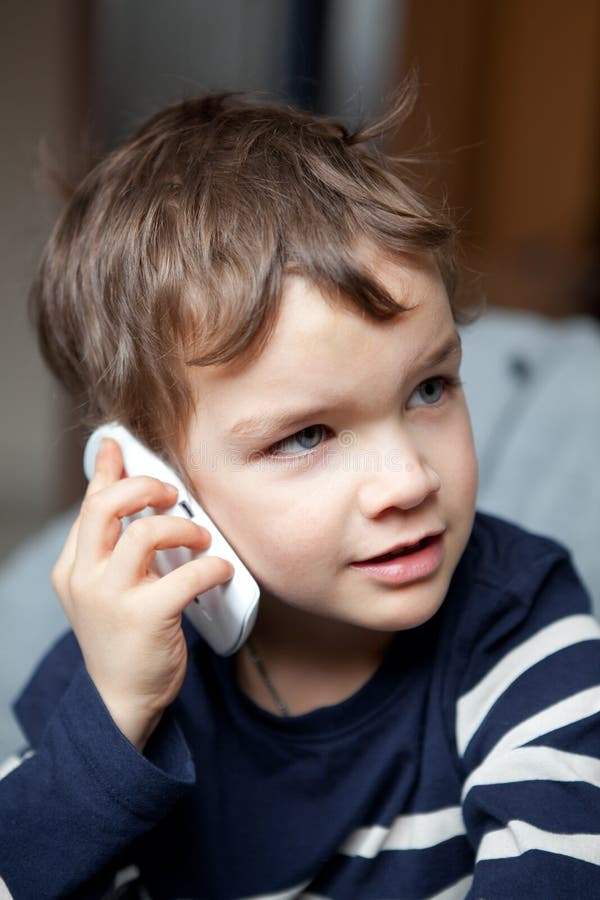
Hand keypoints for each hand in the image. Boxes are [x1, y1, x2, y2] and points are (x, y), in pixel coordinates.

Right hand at [51, 437, 233, 750]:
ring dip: (184, 527)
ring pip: (145, 532)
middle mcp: (84, 579)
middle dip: (146, 487)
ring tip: (201, 537)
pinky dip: (212, 567)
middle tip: (172, 494)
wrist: (122, 702)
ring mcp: (111, 599)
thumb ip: (114, 549)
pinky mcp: (145, 618)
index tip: (120, 444)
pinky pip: (187, 574)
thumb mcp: (105, 591)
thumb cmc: (124, 639)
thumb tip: (136, 503)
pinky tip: (219, 573)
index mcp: (73, 568)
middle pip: (108, 506)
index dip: (108, 469)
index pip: (89, 505)